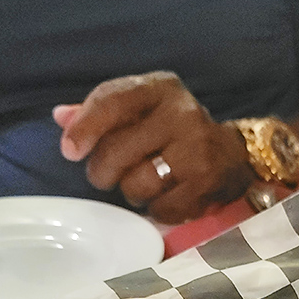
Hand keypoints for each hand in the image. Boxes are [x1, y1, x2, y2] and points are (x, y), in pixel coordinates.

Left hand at [53, 71, 253, 223]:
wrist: (237, 154)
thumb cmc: (176, 131)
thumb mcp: (144, 109)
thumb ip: (103, 112)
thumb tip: (61, 118)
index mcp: (161, 89)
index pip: (113, 101)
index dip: (86, 128)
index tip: (69, 151)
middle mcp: (181, 114)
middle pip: (119, 151)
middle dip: (103, 171)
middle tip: (105, 177)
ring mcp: (197, 149)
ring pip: (138, 184)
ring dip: (131, 192)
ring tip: (141, 186)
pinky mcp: (207, 183)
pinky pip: (162, 208)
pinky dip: (156, 210)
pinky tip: (164, 199)